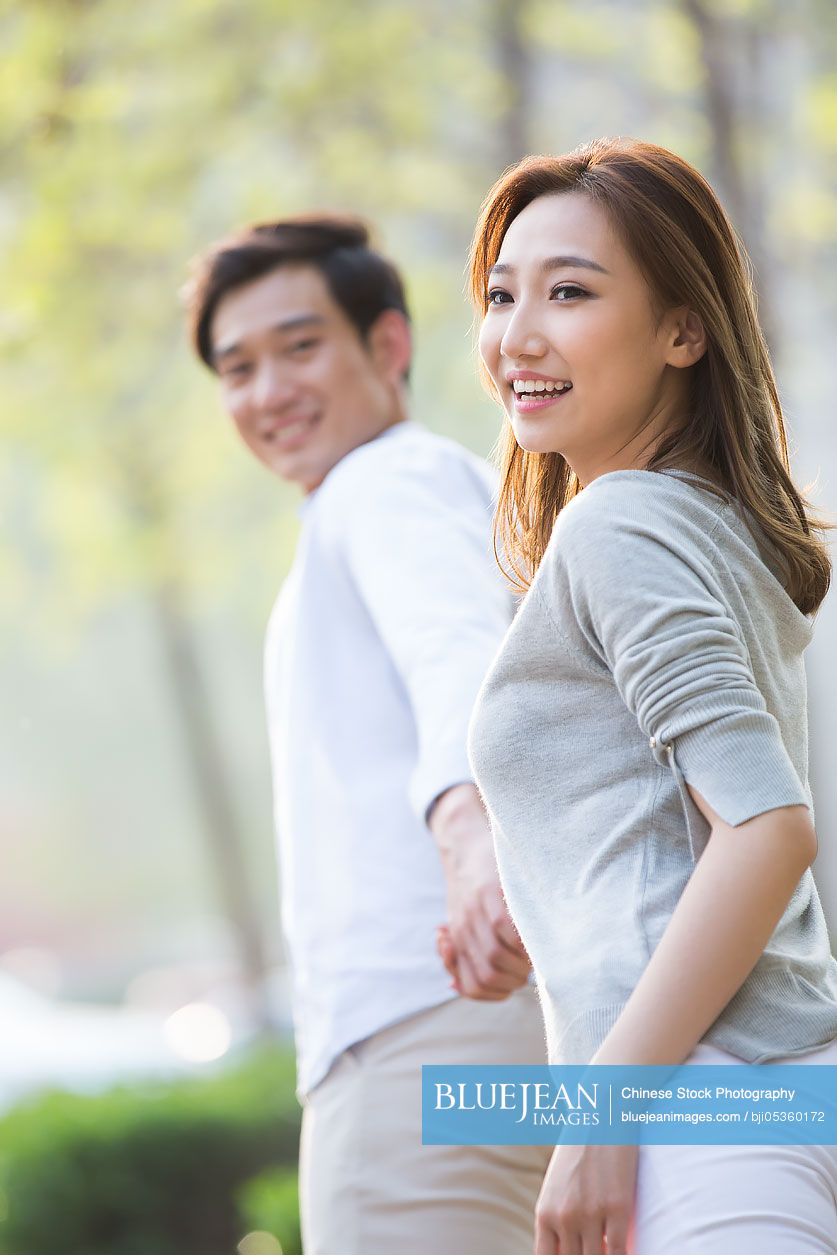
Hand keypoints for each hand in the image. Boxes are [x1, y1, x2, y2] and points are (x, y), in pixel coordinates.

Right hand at [429, 785, 530, 999]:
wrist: (464, 848)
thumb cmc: (501, 858)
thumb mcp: (520, 866)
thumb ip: (537, 890)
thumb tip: (568, 918)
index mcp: (491, 893)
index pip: (511, 934)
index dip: (532, 948)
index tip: (545, 946)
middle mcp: (472, 914)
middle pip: (495, 959)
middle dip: (521, 970)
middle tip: (536, 965)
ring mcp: (460, 931)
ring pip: (480, 976)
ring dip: (506, 984)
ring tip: (520, 975)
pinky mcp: (455, 942)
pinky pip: (464, 980)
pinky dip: (484, 992)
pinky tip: (502, 985)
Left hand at [534, 1143, 636, 1254]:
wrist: (600, 1115)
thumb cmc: (579, 1153)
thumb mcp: (557, 1187)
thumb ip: (558, 1222)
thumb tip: (568, 1251)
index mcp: (545, 1213)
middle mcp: (564, 1217)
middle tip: (593, 1250)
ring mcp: (590, 1214)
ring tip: (606, 1249)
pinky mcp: (617, 1208)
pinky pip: (619, 1254)